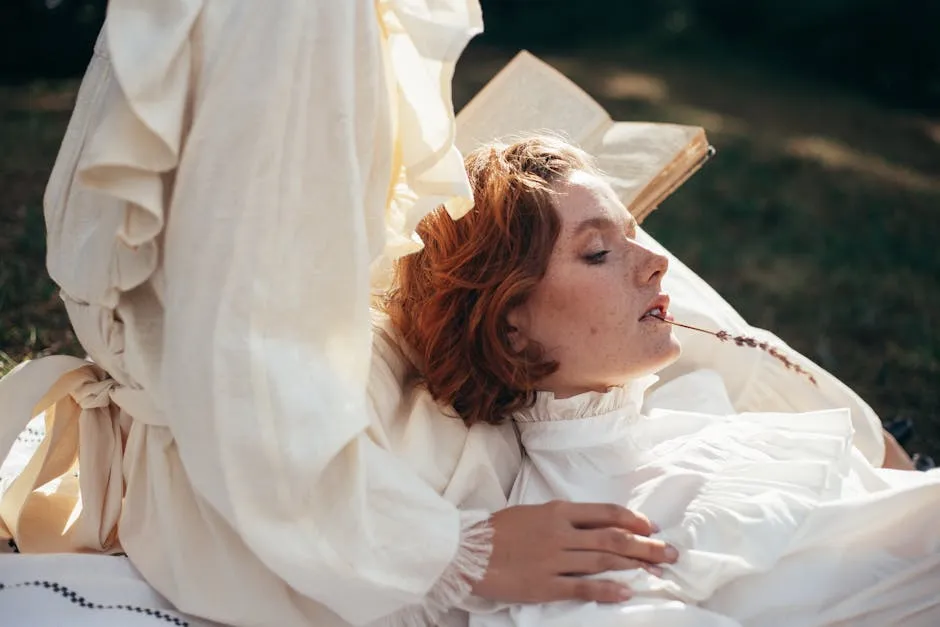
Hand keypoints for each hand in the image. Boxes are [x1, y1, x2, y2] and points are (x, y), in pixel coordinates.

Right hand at [471, 500, 677, 603]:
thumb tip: (597, 526)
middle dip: (647, 546)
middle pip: (613, 539)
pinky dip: (607, 589)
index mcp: (557, 511)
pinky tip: (627, 592)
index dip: (633, 521)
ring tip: (658, 572)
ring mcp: (554, 560)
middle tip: (671, 553)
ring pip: (603, 562)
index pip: (606, 513)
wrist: (468, 550)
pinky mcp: (545, 585)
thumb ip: (564, 518)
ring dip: (635, 567)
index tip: (652, 529)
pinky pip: (582, 587)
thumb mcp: (534, 512)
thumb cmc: (499, 530)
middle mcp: (560, 533)